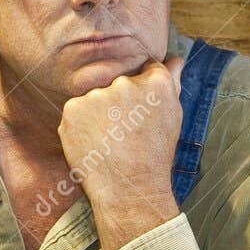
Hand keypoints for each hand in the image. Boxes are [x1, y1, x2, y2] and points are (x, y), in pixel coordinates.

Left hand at [58, 55, 184, 206]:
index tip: (141, 113)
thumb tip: (176, 59)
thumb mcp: (172, 118)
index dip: (143, 93)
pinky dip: (81, 125)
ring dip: (99, 114)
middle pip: (119, 84)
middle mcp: (125, 84)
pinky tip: (94, 143)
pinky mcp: (73, 108)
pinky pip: (76, 110)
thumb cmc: (154, 157)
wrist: (129, 189)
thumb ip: (172, 82)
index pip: (147, 70)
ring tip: (109, 142)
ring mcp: (97, 95)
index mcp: (155, 84)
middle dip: (120, 104)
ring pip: (96, 97)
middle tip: (125, 134)